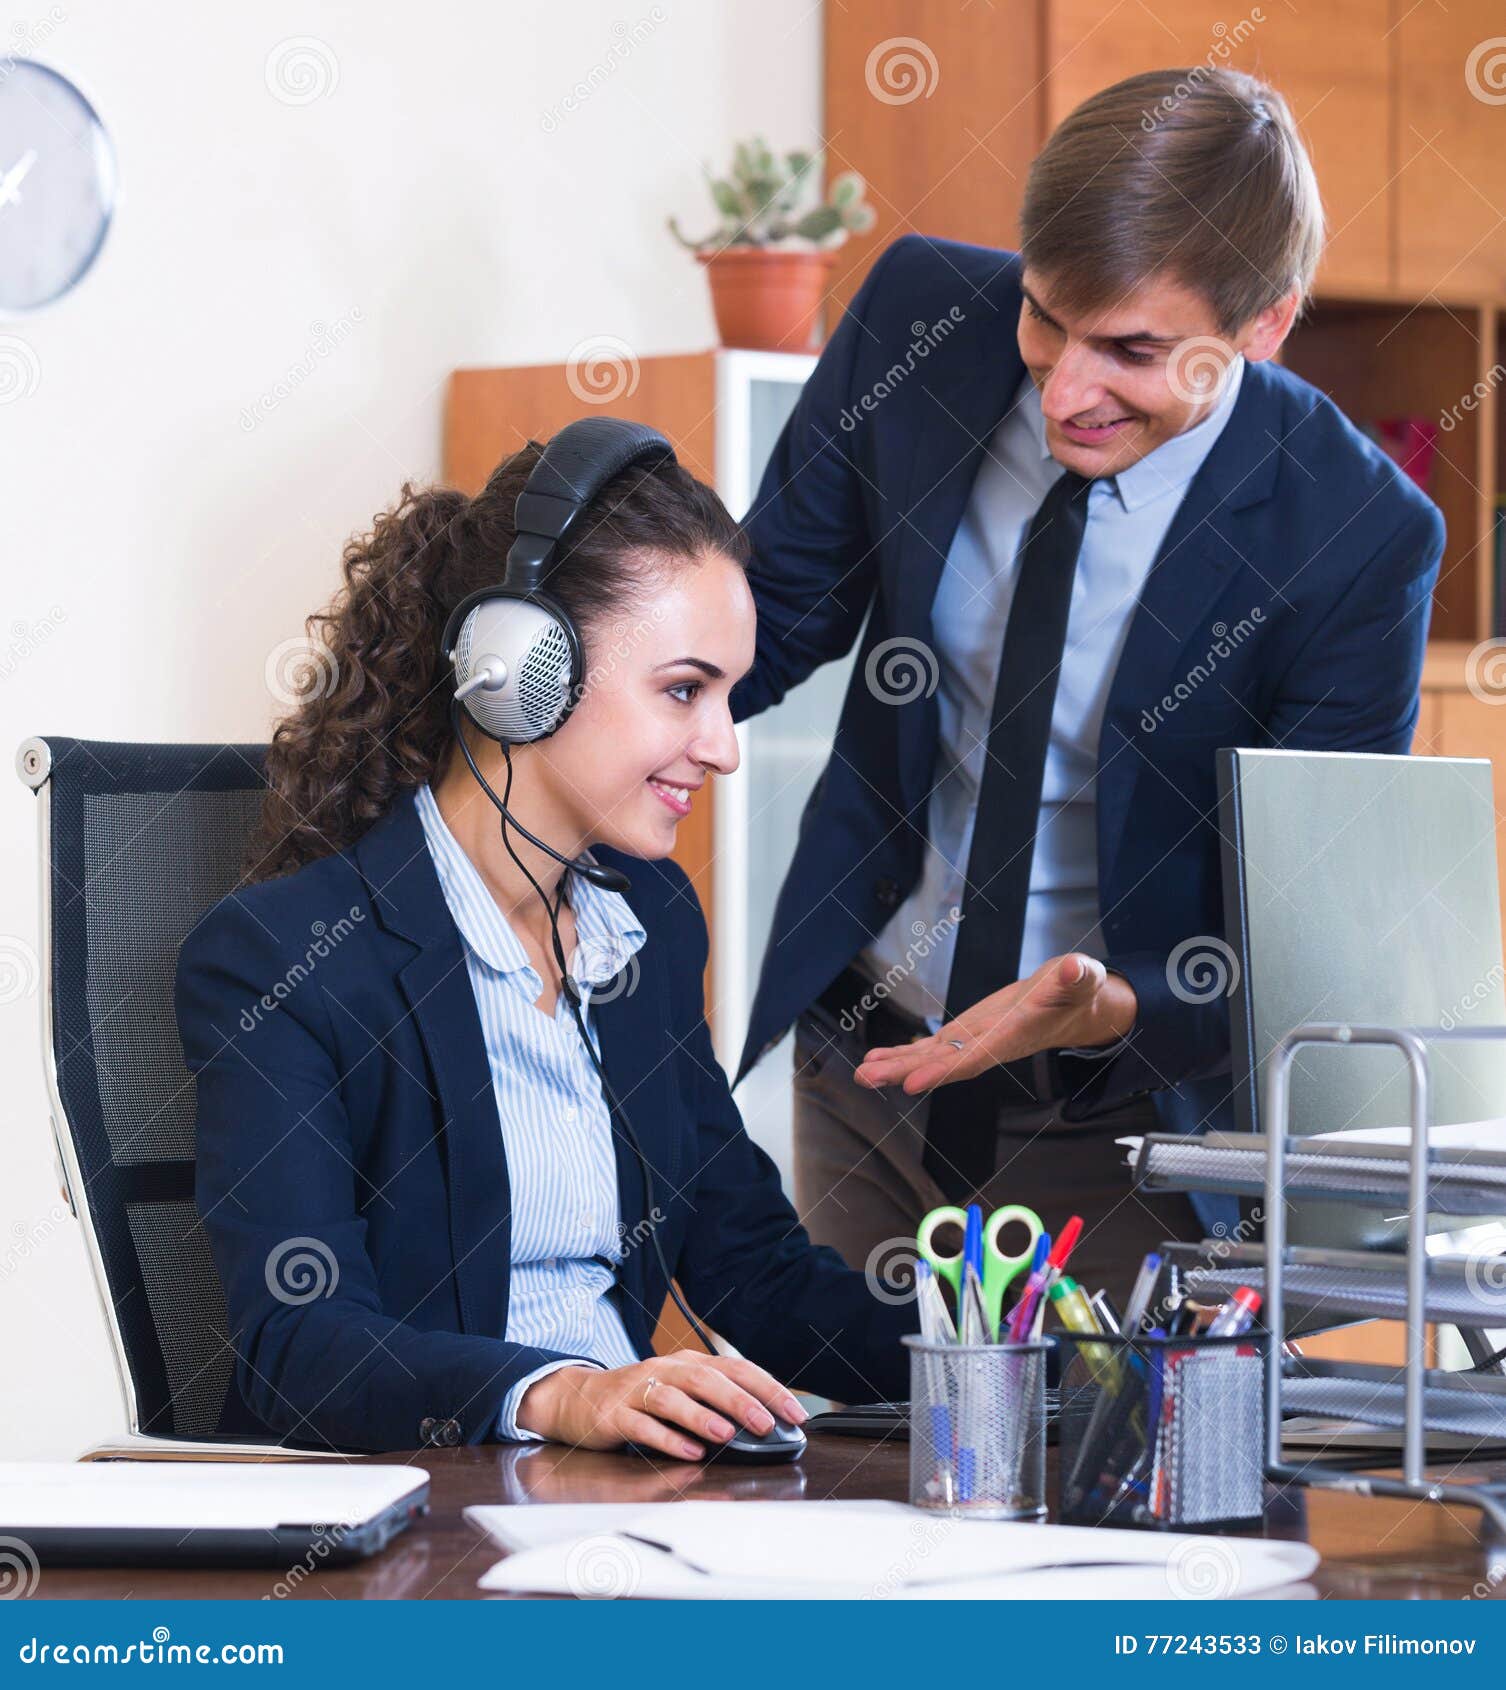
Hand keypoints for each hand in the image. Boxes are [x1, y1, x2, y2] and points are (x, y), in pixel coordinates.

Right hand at [516, 1353, 807, 1460]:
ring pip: (672, 1398)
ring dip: (701, 1416)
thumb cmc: (640, 1397)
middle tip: (766, 1423)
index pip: (736, 1368)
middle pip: (705, 1379)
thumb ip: (716, 1402)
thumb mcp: (681, 1392)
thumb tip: (765, 1423)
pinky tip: (687, 1452)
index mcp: (688, 1362)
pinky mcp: (614, 1414)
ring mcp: (637, 1389)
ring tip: (726, 1434)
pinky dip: (666, 1438)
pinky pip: (642, 1425)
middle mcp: (665, 1369)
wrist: (579, 1398)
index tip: (795, 1412)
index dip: (768, 1388)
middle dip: (739, 1401)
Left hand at [852, 952, 1136, 1094]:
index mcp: (1014, 1036)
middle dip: (905, 1071)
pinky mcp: (966, 1034)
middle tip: (867, 1078)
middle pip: (943, 1063)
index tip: (913, 1082)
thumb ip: (1077, 977)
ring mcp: (974, 1042)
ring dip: (895, 1066)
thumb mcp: (1081, 978)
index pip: (976, 1057)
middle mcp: (988, 1046)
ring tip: (862, 1072)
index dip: (944, 1070)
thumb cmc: (1077, 992)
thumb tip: (1073, 969)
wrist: (1070, 1005)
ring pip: (931, 1057)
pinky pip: (931, 1048)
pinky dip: (904, 1053)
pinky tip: (876, 1059)